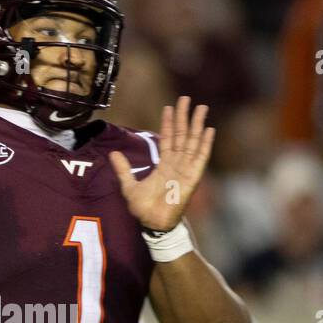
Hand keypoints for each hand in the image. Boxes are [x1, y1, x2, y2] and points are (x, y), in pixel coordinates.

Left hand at [109, 96, 214, 232]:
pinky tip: (209, 130)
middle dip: (184, 116)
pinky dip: (205, 144)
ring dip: (197, 124)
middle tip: (186, 98)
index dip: (168, 123)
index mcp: (164, 164)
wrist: (153, 223)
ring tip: (201, 107)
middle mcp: (177, 164)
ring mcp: (186, 169)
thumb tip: (113, 153)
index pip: (168, 138)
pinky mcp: (193, 177)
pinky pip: (201, 158)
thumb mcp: (128, 185)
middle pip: (182, 135)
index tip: (169, 107)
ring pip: (193, 141)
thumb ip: (123, 169)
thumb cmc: (143, 208)